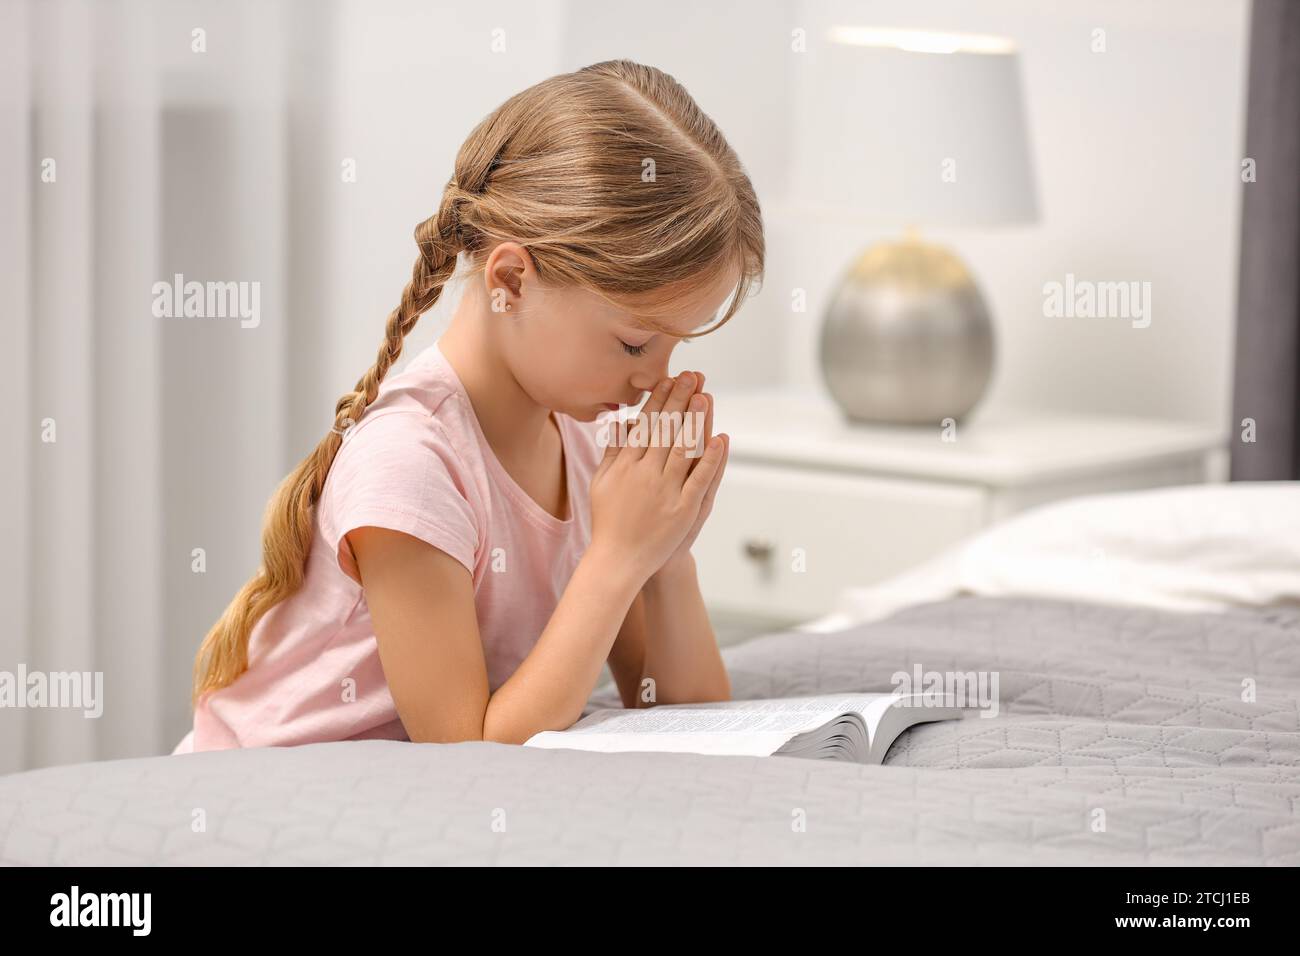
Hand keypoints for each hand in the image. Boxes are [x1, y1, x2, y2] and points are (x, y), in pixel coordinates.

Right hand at [588, 370, 726, 585]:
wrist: (618, 560)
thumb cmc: (608, 520)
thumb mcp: (601, 482)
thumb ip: (612, 452)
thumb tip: (621, 422)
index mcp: (625, 465)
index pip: (646, 424)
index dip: (659, 400)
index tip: (669, 378)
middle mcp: (645, 474)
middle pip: (666, 430)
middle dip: (680, 400)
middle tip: (692, 376)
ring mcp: (665, 492)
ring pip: (683, 449)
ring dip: (695, 421)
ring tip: (705, 396)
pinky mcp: (682, 510)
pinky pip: (699, 480)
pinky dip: (710, 459)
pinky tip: (719, 439)